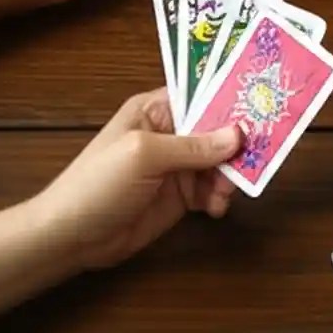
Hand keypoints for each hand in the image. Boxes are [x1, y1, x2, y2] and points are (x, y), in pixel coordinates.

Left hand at [28, 89, 240, 269]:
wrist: (71, 237)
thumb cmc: (97, 184)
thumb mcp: (144, 155)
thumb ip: (193, 145)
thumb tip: (238, 135)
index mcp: (155, 110)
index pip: (201, 94)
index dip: (230, 98)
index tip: (261, 105)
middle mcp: (171, 133)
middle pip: (219, 129)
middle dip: (238, 144)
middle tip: (253, 159)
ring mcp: (177, 166)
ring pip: (221, 162)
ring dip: (230, 176)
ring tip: (224, 193)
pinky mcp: (181, 195)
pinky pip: (213, 189)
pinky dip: (220, 197)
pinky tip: (215, 208)